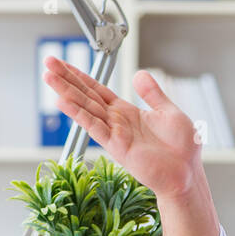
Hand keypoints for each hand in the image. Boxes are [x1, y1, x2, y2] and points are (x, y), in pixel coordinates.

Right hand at [41, 56, 200, 198]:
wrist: (187, 173)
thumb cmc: (182, 148)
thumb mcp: (169, 111)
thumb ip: (152, 93)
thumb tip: (140, 73)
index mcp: (127, 112)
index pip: (98, 90)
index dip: (81, 76)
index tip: (63, 63)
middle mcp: (117, 122)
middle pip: (86, 95)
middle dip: (66, 78)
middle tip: (47, 62)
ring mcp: (115, 134)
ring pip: (86, 108)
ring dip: (66, 92)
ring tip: (48, 77)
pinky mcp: (118, 146)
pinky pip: (95, 127)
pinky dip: (79, 114)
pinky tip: (63, 102)